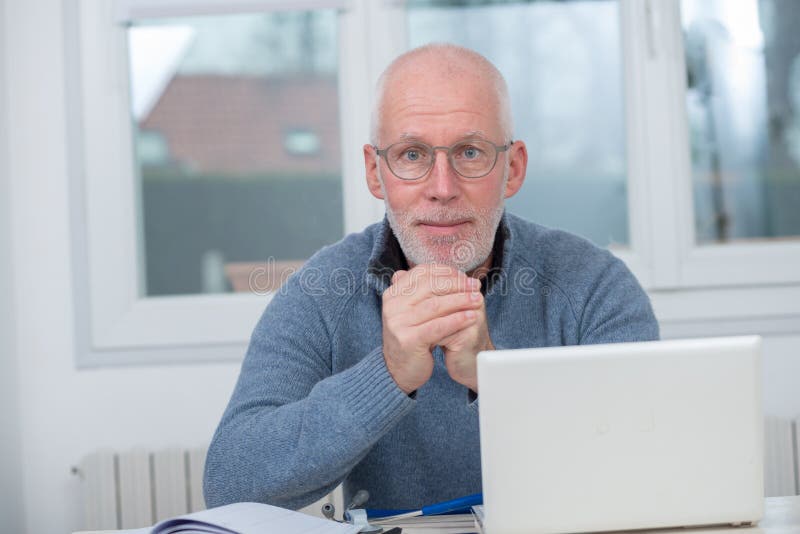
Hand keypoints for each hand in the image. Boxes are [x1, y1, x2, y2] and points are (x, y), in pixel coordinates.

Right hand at [381, 264, 482, 393]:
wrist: (399, 370)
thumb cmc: (414, 337)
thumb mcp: (416, 311)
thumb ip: (427, 292)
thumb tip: (455, 273)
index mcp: (393, 294)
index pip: (422, 273)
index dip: (446, 272)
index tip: (465, 277)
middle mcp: (392, 306)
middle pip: (430, 286)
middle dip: (456, 284)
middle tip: (475, 286)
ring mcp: (398, 323)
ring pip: (435, 305)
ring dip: (460, 300)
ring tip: (478, 299)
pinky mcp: (408, 340)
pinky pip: (437, 326)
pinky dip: (456, 320)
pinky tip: (471, 317)